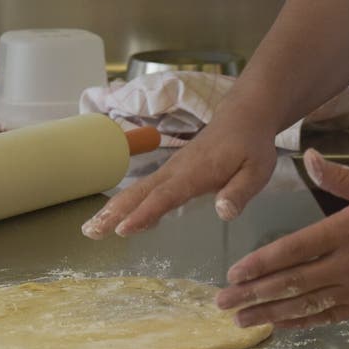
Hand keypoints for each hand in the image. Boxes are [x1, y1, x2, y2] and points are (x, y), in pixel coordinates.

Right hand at [81, 107, 278, 238]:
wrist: (244, 117)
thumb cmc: (252, 146)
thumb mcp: (257, 170)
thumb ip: (239, 192)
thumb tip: (223, 213)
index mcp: (196, 173)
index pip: (166, 196)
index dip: (145, 213)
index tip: (124, 229)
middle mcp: (176, 171)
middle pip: (140, 193)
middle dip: (114, 212)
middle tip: (91, 231)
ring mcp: (170, 170)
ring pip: (137, 191)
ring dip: (113, 209)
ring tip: (91, 229)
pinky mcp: (170, 172)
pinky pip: (144, 190)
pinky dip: (126, 204)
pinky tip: (114, 219)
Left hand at [216, 149, 348, 328]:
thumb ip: (340, 177)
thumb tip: (308, 157)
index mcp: (347, 230)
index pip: (295, 250)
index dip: (261, 264)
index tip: (234, 273)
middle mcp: (348, 263)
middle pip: (292, 282)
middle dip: (253, 294)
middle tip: (223, 302)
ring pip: (305, 305)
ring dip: (270, 313)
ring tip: (240, 320)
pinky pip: (326, 317)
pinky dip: (299, 322)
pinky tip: (276, 324)